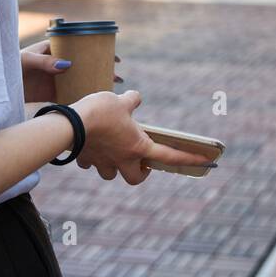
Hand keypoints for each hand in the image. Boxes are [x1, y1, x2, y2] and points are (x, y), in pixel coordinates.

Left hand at [21, 39, 121, 103]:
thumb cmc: (8, 67)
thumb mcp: (25, 61)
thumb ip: (44, 61)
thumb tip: (66, 65)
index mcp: (53, 49)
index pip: (80, 46)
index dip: (98, 50)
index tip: (113, 57)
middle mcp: (57, 63)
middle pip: (85, 63)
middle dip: (101, 68)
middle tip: (118, 75)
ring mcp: (55, 78)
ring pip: (80, 78)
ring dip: (95, 82)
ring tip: (111, 88)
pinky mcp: (51, 93)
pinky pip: (71, 93)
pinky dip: (83, 96)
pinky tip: (95, 101)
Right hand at [71, 90, 213, 184]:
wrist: (69, 123)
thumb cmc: (100, 111)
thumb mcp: (121, 100)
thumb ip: (132, 100)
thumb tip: (135, 97)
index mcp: (138, 146)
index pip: (169, 156)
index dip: (189, 159)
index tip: (206, 163)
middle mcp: (122, 159)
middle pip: (136, 179)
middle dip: (139, 173)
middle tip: (140, 160)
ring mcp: (103, 162)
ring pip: (111, 174)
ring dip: (114, 166)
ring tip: (111, 150)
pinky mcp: (85, 159)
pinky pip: (91, 164)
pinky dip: (93, 157)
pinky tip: (90, 144)